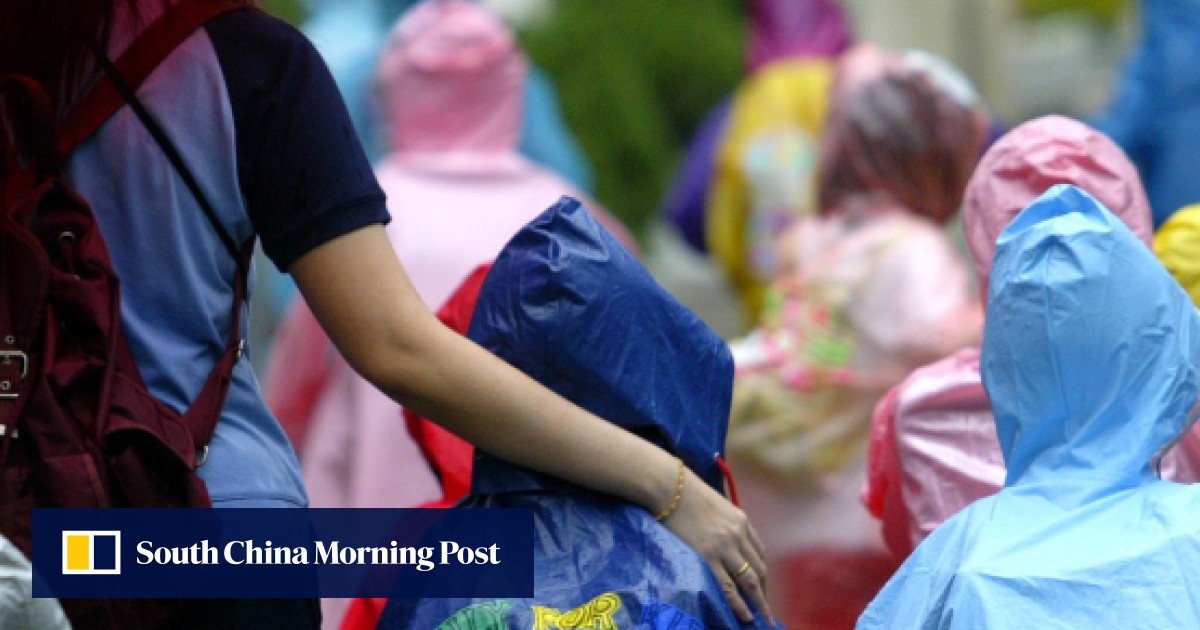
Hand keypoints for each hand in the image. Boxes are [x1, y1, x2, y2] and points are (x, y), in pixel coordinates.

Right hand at [662, 468, 772, 624]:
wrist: (670, 487)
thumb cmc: (687, 492)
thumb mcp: (716, 504)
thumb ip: (724, 522)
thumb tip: (724, 539)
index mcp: (741, 521)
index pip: (759, 552)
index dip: (762, 572)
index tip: (762, 586)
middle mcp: (738, 535)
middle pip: (758, 569)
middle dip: (763, 591)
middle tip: (765, 609)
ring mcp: (724, 547)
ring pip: (749, 580)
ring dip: (758, 602)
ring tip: (762, 619)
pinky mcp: (708, 557)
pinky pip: (728, 586)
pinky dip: (739, 603)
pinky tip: (744, 614)